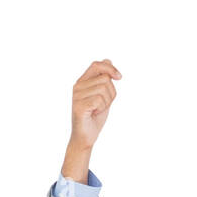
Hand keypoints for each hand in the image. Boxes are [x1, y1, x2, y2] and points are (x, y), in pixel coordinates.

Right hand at [62, 60, 120, 183]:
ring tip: (98, 109)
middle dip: (111, 93)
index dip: (110, 68)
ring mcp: (77, 96)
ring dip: (107, 102)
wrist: (86, 136)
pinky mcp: (79, 106)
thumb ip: (104, 79)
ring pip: (104, 89)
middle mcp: (77, 86)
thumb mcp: (103, 95)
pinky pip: (100, 100)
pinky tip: (94, 113)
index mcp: (82, 82)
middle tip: (103, 105)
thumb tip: (108, 60)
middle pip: (105, 79)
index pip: (96, 65)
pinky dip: (102, 108)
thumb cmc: (94, 116)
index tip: (120, 77)